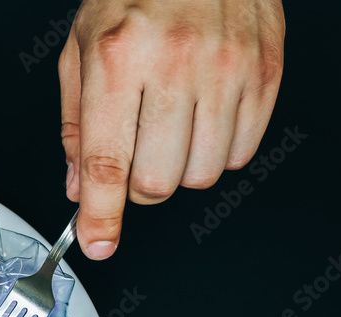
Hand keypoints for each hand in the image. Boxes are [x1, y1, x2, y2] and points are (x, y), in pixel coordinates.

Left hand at [59, 0, 284, 258]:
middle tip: (134, 153)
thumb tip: (78, 187)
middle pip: (157, 180)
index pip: (107, 162)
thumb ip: (75, 124)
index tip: (99, 242)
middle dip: (138, 185)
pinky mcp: (264, 71)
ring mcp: (227, 68)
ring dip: (179, 169)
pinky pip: (241, 153)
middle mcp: (175, 64)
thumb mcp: (81, 50)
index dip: (102, 214)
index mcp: (118, 59)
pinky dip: (217, 150)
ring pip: (202, 174)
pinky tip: (202, 116)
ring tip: (169, 128)